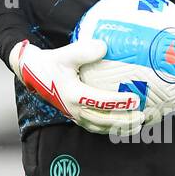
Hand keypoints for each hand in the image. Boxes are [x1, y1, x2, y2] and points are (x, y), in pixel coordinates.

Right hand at [9, 37, 142, 134]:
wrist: (32, 74)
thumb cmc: (50, 63)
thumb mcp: (65, 54)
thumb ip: (84, 51)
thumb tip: (104, 46)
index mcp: (74, 94)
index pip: (102, 101)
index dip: (120, 102)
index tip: (136, 99)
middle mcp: (75, 109)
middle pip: (105, 120)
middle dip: (124, 120)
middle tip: (142, 116)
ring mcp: (75, 115)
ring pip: (101, 127)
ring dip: (120, 128)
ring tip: (138, 126)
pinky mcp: (75, 117)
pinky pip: (95, 127)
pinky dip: (110, 129)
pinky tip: (123, 127)